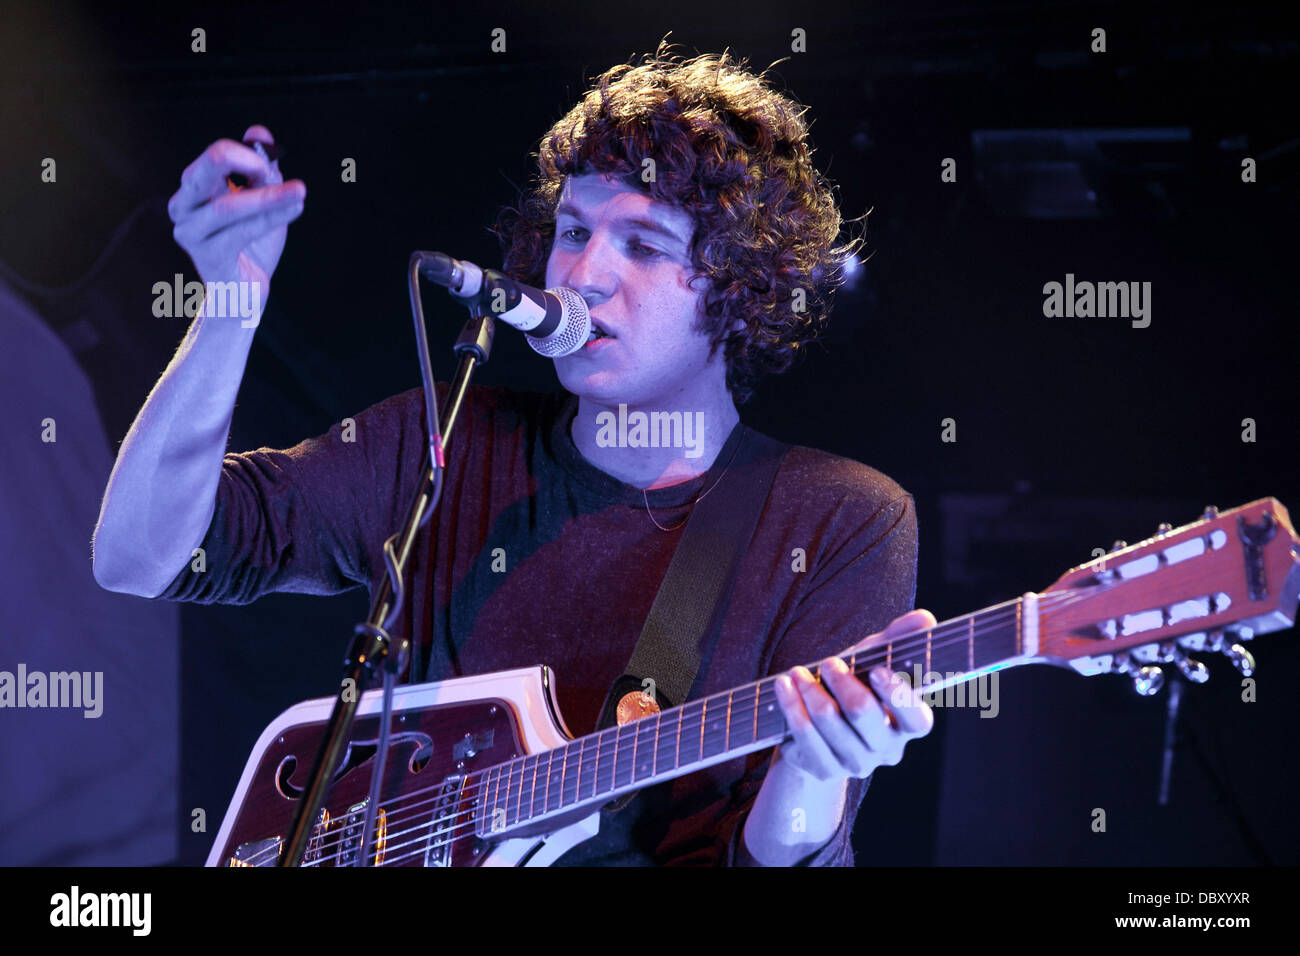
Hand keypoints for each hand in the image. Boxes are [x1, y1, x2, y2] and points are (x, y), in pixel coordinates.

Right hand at [167, 124, 305, 295]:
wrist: (243, 292)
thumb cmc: (249, 244)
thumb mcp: (260, 200)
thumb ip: (259, 168)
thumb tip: (259, 131)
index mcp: (192, 188)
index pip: (214, 156)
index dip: (247, 155)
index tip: (272, 165)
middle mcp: (183, 206)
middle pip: (205, 168)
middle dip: (245, 161)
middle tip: (273, 167)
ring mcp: (190, 233)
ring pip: (230, 205)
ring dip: (270, 196)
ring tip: (300, 191)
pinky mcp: (207, 257)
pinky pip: (240, 232)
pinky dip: (270, 218)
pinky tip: (295, 210)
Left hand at [772, 608, 935, 782]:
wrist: (818, 730)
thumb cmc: (854, 688)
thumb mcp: (873, 661)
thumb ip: (896, 641)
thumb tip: (925, 618)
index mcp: (908, 724)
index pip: (916, 718)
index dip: (897, 695)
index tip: (876, 670)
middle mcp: (887, 749)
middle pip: (864, 714)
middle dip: (842, 682)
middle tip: (828, 663)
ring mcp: (856, 763)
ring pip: (829, 721)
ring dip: (809, 690)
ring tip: (795, 672)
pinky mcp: (825, 770)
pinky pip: (804, 735)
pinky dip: (791, 706)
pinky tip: (784, 687)